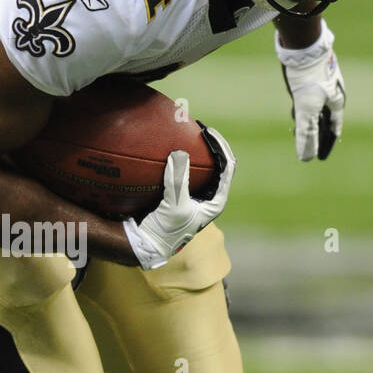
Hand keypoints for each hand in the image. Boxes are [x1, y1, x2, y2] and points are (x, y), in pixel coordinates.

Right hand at [123, 125, 235, 269]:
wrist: (145, 245)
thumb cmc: (165, 230)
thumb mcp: (175, 206)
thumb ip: (178, 180)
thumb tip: (180, 153)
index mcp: (216, 201)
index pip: (227, 167)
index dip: (220, 146)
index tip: (207, 131)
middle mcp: (207, 197)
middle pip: (216, 164)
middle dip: (210, 145)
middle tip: (198, 127)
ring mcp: (192, 195)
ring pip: (200, 166)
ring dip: (194, 150)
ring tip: (185, 132)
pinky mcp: (177, 194)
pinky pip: (181, 170)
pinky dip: (176, 158)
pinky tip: (166, 147)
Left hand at [276, 21, 344, 160]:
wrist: (303, 44)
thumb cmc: (308, 77)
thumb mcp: (306, 109)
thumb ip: (306, 134)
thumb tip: (306, 159)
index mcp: (336, 102)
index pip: (333, 129)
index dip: (326, 144)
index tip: (322, 157)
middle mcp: (332, 92)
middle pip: (324, 119)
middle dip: (316, 133)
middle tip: (309, 146)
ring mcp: (323, 82)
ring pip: (316, 106)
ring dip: (308, 118)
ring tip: (298, 126)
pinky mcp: (312, 73)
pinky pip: (309, 93)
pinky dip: (303, 103)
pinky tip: (295, 101)